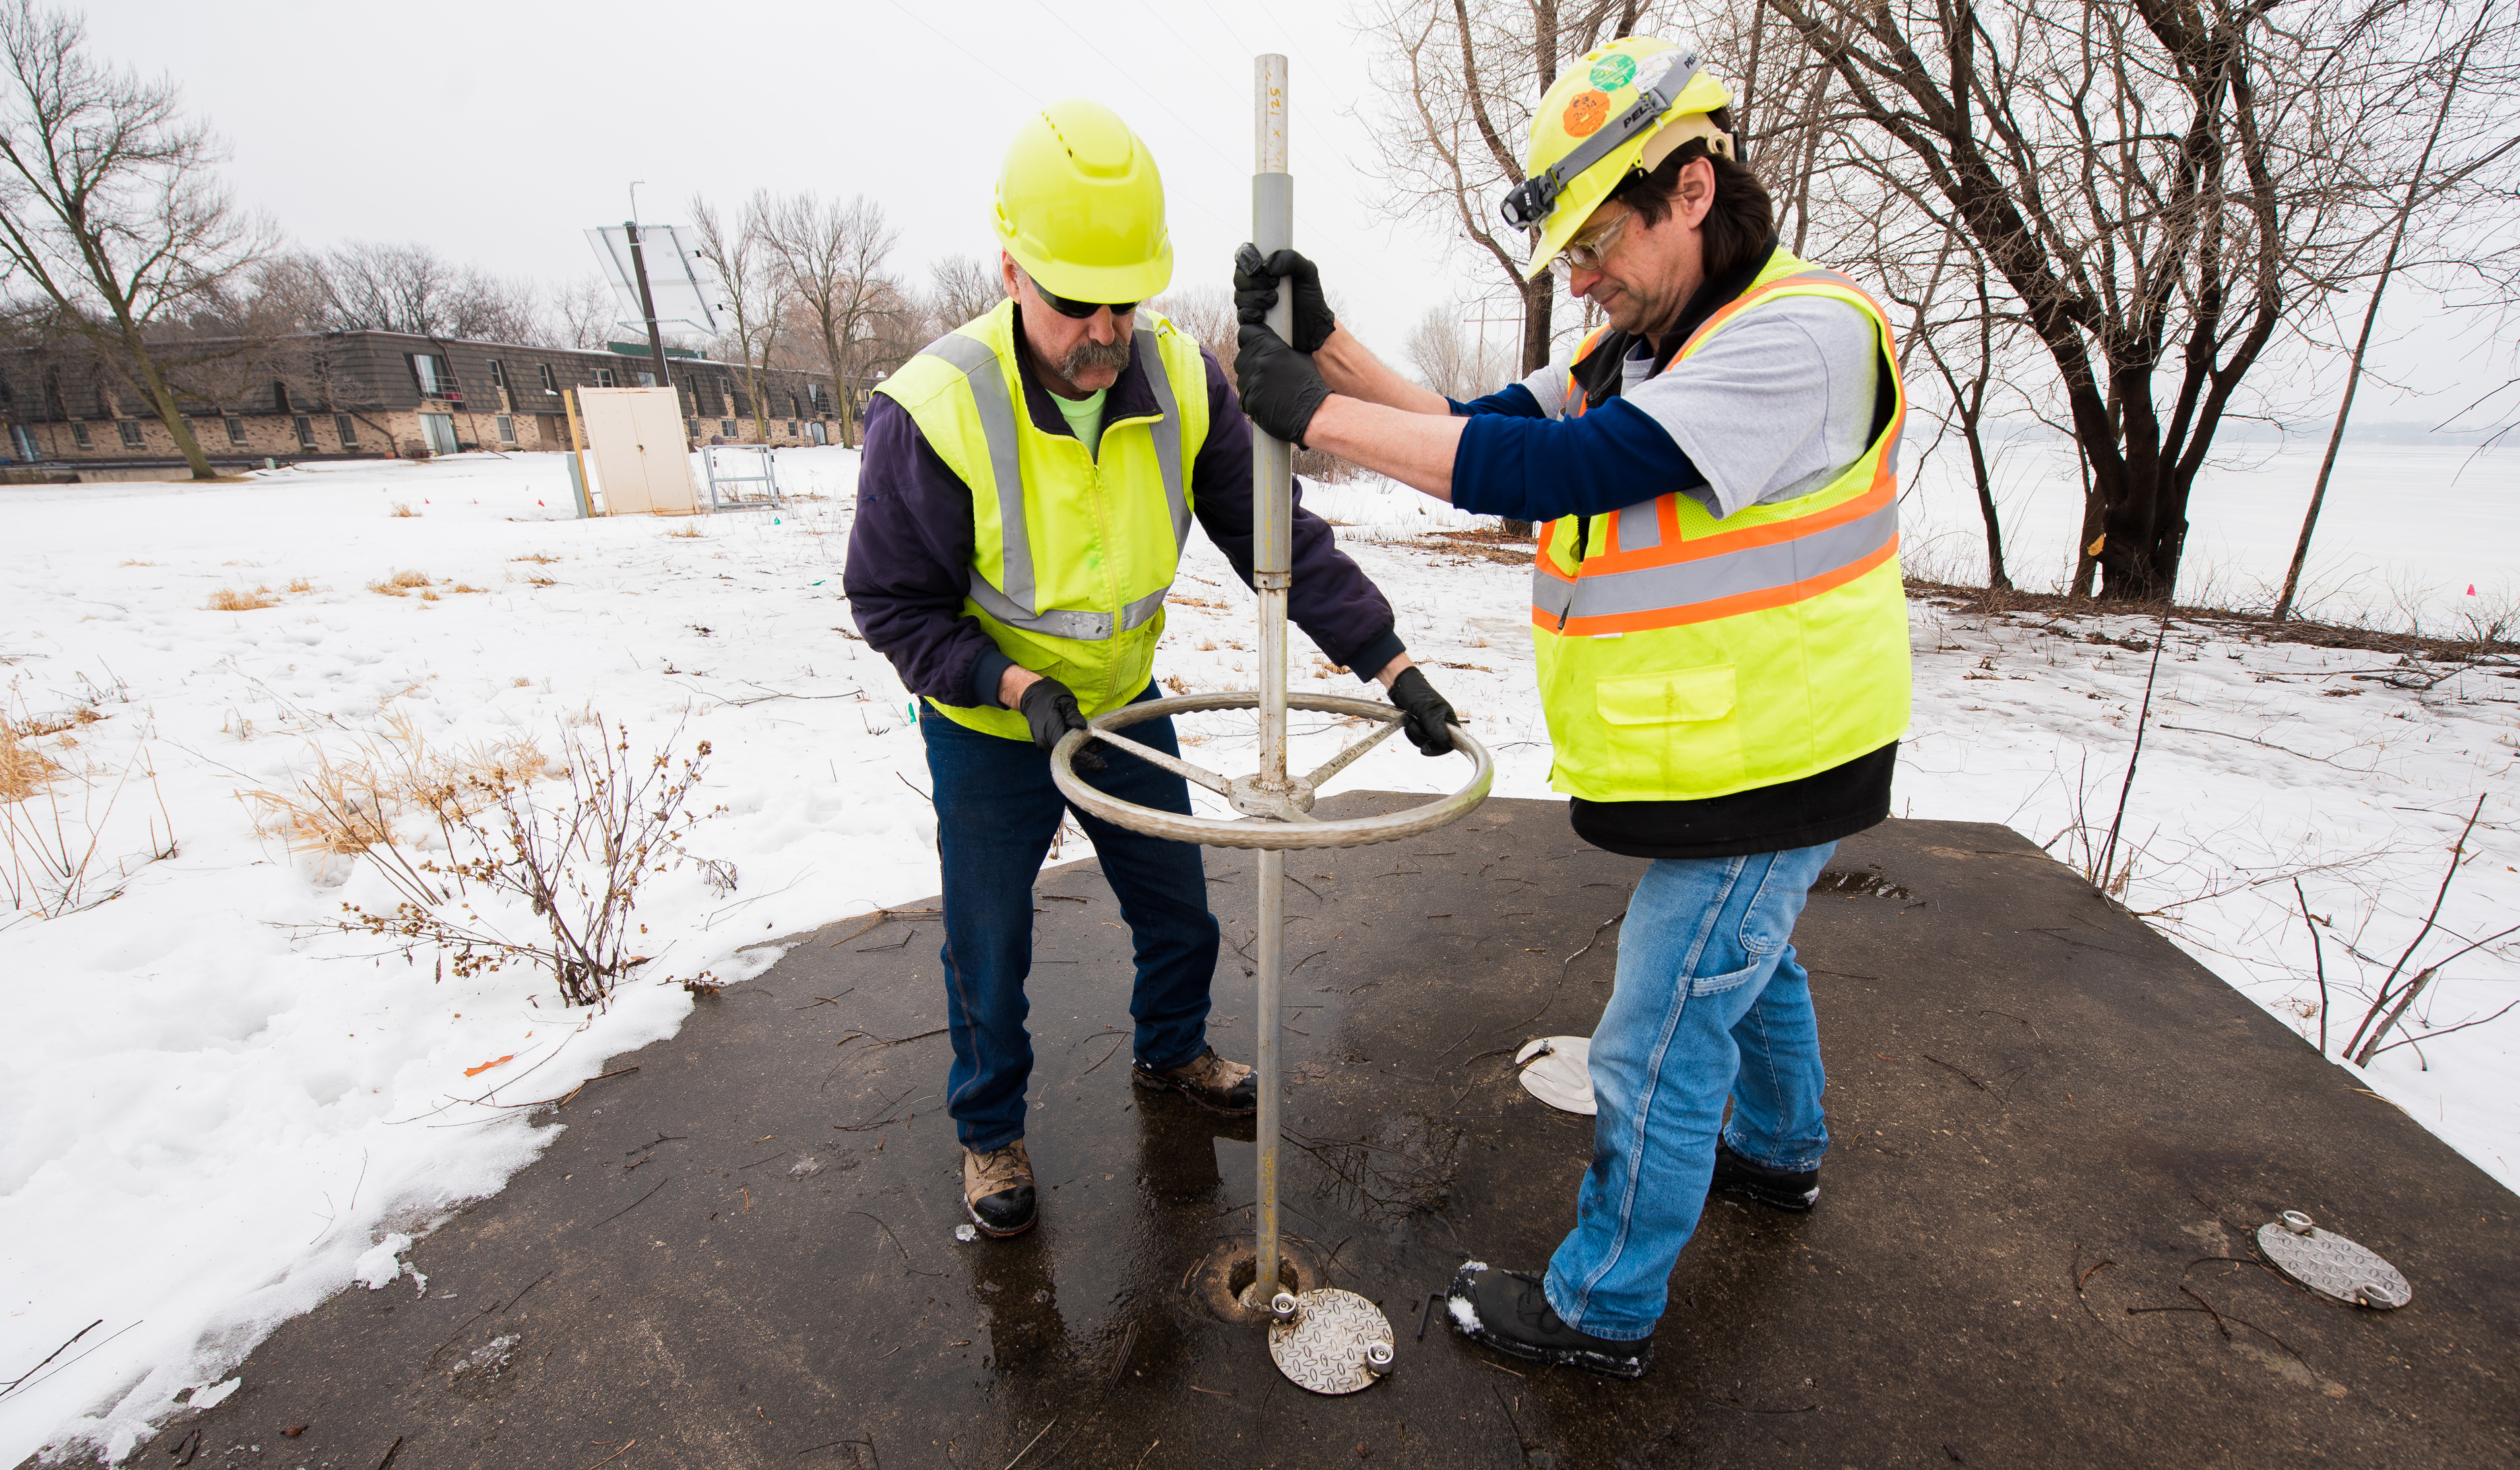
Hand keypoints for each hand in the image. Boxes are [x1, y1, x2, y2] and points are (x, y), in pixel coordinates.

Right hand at [1018, 676, 1105, 772]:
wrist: (1030, 695)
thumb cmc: (1049, 695)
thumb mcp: (1065, 701)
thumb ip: (1074, 715)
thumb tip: (1084, 728)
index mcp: (1051, 730)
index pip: (1071, 751)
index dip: (1087, 759)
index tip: (1101, 765)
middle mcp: (1046, 742)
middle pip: (1070, 755)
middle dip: (1088, 756)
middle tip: (1104, 759)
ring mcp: (1045, 743)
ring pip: (1068, 752)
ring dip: (1084, 749)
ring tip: (1102, 744)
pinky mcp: (1047, 743)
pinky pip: (1063, 748)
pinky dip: (1076, 746)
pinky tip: (1089, 740)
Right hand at [1233, 245, 1335, 352]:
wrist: (1314, 326)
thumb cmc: (1310, 298)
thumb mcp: (1308, 272)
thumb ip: (1292, 259)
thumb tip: (1268, 265)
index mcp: (1264, 268)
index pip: (1244, 256)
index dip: (1246, 259)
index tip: (1260, 266)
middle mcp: (1254, 285)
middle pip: (1239, 277)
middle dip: (1255, 281)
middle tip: (1275, 284)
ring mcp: (1251, 304)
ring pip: (1239, 297)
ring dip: (1256, 297)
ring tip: (1275, 300)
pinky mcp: (1252, 321)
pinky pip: (1242, 315)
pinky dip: (1251, 313)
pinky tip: (1263, 315)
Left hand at [1234, 321, 1331, 446]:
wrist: (1313, 413)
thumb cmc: (1309, 385)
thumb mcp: (1300, 357)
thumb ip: (1279, 349)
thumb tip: (1271, 347)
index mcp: (1270, 346)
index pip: (1246, 333)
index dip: (1249, 339)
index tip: (1253, 346)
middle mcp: (1258, 361)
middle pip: (1242, 358)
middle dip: (1250, 364)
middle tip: (1265, 375)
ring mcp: (1251, 381)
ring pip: (1242, 378)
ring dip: (1251, 383)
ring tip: (1269, 391)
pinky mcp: (1248, 400)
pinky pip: (1244, 397)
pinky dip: (1252, 400)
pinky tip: (1267, 402)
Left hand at [1386, 666, 1459, 756]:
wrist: (1400, 684)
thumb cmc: (1416, 692)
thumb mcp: (1426, 710)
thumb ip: (1436, 727)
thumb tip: (1446, 743)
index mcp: (1449, 719)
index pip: (1450, 742)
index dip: (1439, 748)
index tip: (1425, 748)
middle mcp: (1442, 723)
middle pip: (1435, 744)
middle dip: (1421, 737)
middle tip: (1414, 723)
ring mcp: (1430, 725)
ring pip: (1424, 741)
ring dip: (1413, 732)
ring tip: (1409, 718)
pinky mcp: (1420, 725)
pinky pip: (1416, 737)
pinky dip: (1409, 731)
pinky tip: (1407, 720)